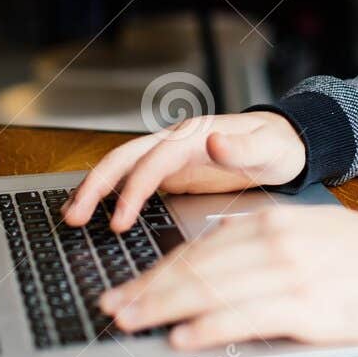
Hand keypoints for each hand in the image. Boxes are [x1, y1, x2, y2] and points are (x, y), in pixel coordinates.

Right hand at [64, 111, 306, 230]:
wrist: (285, 143)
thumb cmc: (278, 146)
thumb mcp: (268, 147)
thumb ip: (242, 147)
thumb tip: (213, 140)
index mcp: (194, 136)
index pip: (153, 162)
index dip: (133, 190)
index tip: (120, 220)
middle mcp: (175, 142)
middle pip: (123, 159)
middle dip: (96, 186)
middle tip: (74, 217)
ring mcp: (170, 156)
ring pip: (122, 168)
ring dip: (95, 190)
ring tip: (72, 216)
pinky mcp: (171, 171)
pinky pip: (133, 181)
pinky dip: (110, 196)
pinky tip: (96, 215)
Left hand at [99, 207, 357, 349]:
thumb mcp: (308, 232)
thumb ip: (261, 243)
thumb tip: (213, 265)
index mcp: (272, 221)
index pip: (200, 247)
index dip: (158, 269)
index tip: (128, 286)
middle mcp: (274, 241)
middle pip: (195, 267)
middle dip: (148, 289)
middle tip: (113, 306)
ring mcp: (289, 274)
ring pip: (211, 290)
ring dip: (163, 307)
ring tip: (132, 320)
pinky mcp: (307, 305)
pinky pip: (245, 316)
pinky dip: (210, 327)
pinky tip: (184, 337)